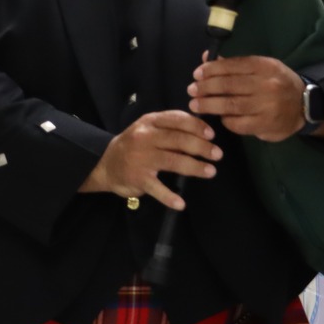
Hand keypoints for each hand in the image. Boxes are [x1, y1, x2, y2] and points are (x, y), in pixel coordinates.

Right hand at [79, 109, 219, 211]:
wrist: (105, 165)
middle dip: (201, 147)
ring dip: (194, 167)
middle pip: (178, 140)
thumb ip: (170, 127)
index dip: (197, 126)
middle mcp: (145, 137)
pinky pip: (157, 188)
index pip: (177, 119)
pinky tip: (181, 204)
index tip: (212, 135)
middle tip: (217, 154)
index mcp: (150, 122)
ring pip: (173, 161)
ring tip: (210, 172)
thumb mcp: (148, 128)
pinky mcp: (138, 178)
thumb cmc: (134, 145)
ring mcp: (141, 158)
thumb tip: (202, 129)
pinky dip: (169, 197)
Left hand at [188, 55, 308, 141]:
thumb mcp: (261, 67)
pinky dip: (225, 120)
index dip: (211, 70)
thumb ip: (235, 64)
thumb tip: (205, 59)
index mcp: (264, 66)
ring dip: (209, 105)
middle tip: (191, 90)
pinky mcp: (265, 124)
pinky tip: (219, 117)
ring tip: (195, 105)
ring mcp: (266, 105)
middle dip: (206, 88)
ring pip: (231, 105)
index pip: (233, 65)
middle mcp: (266, 84)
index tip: (197, 74)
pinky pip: (238, 123)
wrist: (304, 105)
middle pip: (228, 85)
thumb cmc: (277, 83)